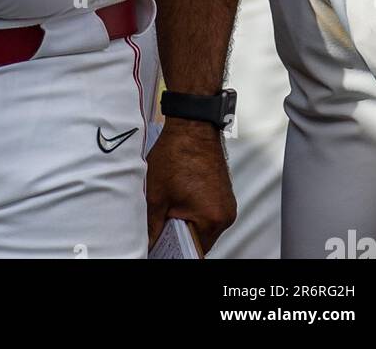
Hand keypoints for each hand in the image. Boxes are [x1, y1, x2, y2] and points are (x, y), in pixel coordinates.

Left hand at [145, 118, 235, 253]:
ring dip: (187, 222)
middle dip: (180, 236)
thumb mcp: (156, 194)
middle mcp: (225, 214)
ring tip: (168, 212)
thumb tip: (148, 243)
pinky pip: (209, 211)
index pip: (195, 251)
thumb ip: (152, 225)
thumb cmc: (176, 155)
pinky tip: (179, 200)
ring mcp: (227, 203)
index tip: (162, 247)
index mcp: (211, 219)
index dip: (176, 251)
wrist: (192, 125)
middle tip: (161, 229)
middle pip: (201, 239)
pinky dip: (194, 211)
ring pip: (204, 225)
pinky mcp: (224, 193)